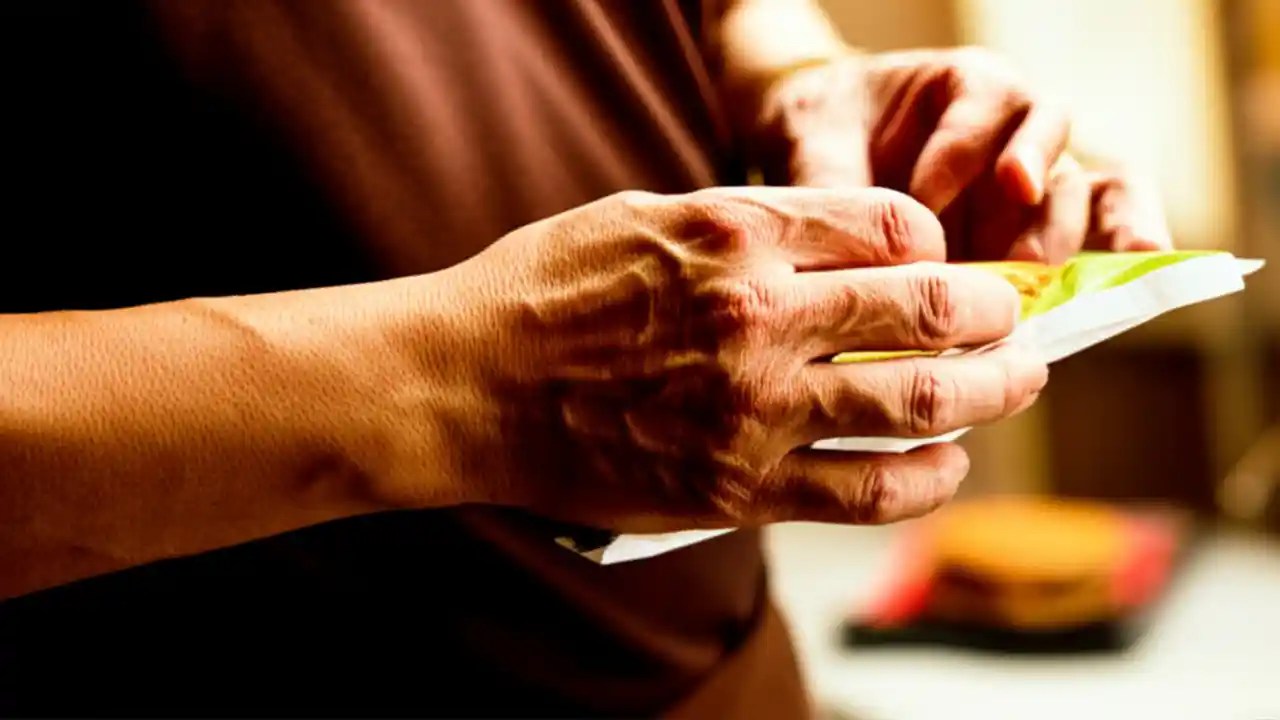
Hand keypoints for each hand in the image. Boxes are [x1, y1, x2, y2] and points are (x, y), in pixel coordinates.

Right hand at [424, 187, 1046, 531]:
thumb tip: (846, 243)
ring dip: (990, 393)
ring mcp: (753, 408)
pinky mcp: (737, 487)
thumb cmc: (545, 291)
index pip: (894, 226)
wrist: (465, 384)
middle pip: (929, 310)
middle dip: (996, 316)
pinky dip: (928, 477)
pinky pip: (866, 489)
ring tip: (1015, 384)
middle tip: (1018, 323)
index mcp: (738, 233)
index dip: (942, 243)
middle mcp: (758, 316)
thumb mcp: (645, 214)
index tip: (949, 261)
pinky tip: (949, 464)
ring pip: (918, 401)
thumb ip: (751, 224)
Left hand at [755, 48, 1172, 262]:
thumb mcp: (817, 142)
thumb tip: (841, 256)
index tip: (924, 201)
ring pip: (1086, 188)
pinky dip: (1125, 238)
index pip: (985, 109)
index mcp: (966, 86)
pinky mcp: (1036, 222)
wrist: (822, 144)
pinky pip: (1103, 221)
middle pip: (1053, 150)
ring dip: (1067, 237)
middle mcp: (1015, 125)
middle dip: (1035, 207)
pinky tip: (1139, 265)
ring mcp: (1035, 175)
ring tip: (1043, 280)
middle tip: (1012, 259)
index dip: (959, 157)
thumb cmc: (826, 128)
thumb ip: (832, 185)